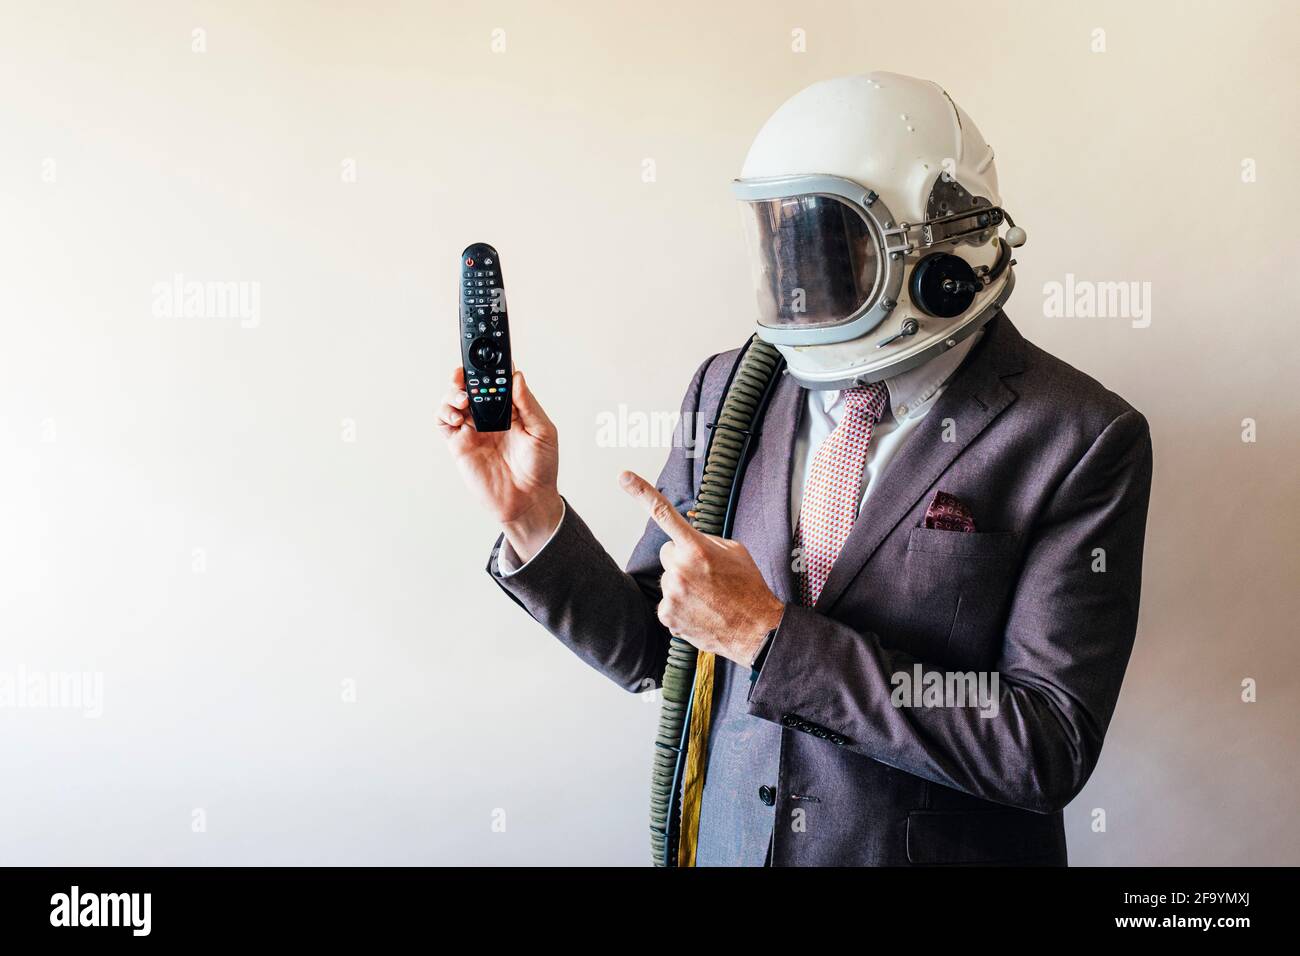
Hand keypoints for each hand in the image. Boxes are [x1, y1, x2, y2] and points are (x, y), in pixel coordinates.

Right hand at [438, 367, 562, 560]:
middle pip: (471, 387)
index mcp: (511, 410)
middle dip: (466, 376)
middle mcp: (490, 417)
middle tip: (467, 374)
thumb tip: (517, 376)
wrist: (528, 502)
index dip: (489, 368)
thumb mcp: (543, 432)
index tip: (486, 356)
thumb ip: (528, 404)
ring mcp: (473, 430)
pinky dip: (444, 413)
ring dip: (453, 393)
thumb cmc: (541, 469)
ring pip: (454, 400)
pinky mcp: (459, 446)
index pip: (496, 382)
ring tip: (463, 399)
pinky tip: (456, 416)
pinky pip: (444, 423)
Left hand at [620, 471, 783, 666]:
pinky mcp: (667, 615)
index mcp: (697, 547)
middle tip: (707, 575)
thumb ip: (707, 539)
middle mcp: (680, 568)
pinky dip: (680, 605)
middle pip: (668, 552)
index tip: (623, 476)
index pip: (664, 513)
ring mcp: (672, 593)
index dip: (641, 492)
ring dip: (682, 583)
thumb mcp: (735, 551)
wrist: (756, 630)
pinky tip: (700, 610)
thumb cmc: (748, 587)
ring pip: (668, 578)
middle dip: (683, 559)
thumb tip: (688, 537)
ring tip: (707, 596)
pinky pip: (667, 601)